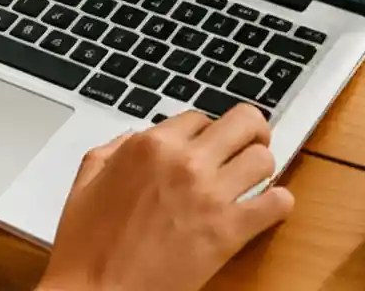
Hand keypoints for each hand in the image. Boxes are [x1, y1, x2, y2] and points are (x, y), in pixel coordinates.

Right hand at [37, 107, 293, 290]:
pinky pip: (277, 202)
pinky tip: (266, 208)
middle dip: (252, 131)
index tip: (212, 145)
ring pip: (264, 158)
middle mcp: (184, 161)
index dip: (208, 132)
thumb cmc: (86, 246)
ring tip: (255, 180)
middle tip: (251, 145)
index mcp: (149, 145)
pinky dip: (278, 202)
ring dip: (263, 167)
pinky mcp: (229, 231)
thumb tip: (134, 138)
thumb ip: (112, 150)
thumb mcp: (86, 182)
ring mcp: (210, 195)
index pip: (200, 117)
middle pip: (244, 121)